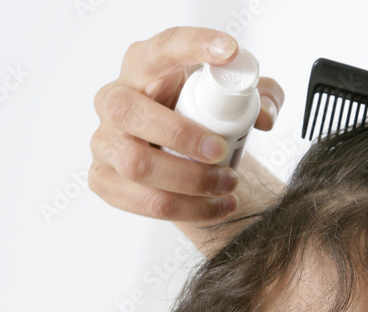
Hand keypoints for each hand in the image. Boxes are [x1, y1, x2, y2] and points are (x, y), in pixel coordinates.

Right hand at [88, 27, 283, 221]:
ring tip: (228, 184)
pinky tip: (216, 207)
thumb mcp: (232, 97)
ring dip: (189, 180)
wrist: (176, 153)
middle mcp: (114, 99)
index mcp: (144, 66)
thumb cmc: (199, 114)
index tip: (229, 53)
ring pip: (136, 165)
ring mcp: (104, 141)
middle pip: (130, 112)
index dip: (194, 46)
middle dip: (181, 135)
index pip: (162, 48)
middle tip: (222, 150)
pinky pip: (143, 201)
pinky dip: (188, 210)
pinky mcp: (104, 180)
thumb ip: (260, 96)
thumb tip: (263, 116)